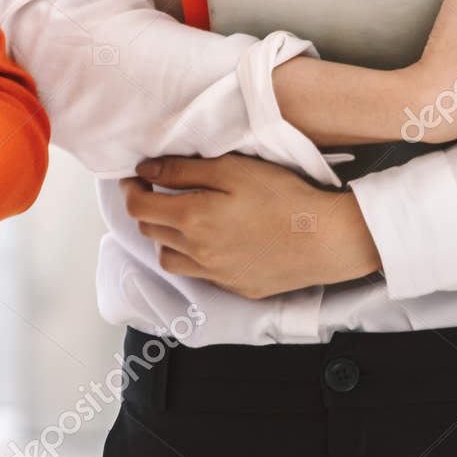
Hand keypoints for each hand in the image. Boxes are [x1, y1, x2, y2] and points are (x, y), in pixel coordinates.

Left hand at [121, 154, 380, 299]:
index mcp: (192, 219)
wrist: (325, 239)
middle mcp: (197, 252)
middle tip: (161, 191)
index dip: (131, 188)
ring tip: (184, 220)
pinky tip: (214, 242)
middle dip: (148, 209)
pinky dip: (195, 257)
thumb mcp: (233, 170)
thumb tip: (146, 170)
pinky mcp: (235, 287)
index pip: (139, 207)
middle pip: (151, 232)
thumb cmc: (284, 198)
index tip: (137, 176)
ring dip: (167, 238)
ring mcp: (216, 274)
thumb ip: (184, 170)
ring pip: (169, 259)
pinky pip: (200, 275)